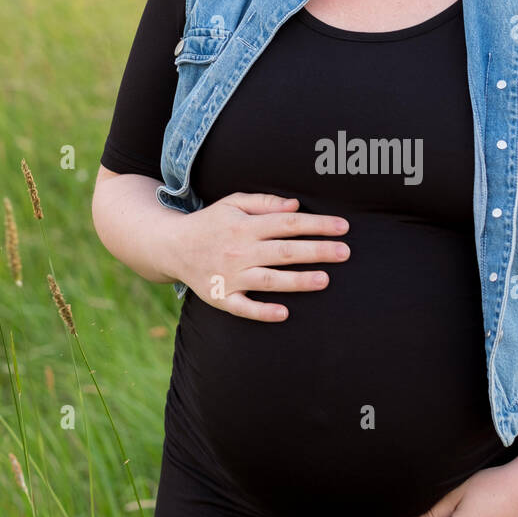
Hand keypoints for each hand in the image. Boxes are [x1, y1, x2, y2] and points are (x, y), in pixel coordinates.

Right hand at [173, 192, 349, 319]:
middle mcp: (239, 250)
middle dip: (316, 251)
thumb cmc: (211, 222)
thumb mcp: (233, 203)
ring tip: (324, 280)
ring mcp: (230, 276)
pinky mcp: (221, 297)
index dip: (317, 225)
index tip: (342, 227)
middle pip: (284, 251)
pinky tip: (284, 313)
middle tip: (345, 252)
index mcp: (245, 226)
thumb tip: (296, 207)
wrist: (171, 246)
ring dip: (297, 280)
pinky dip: (262, 311)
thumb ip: (265, 203)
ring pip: (269, 279)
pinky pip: (243, 307)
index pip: (288, 224)